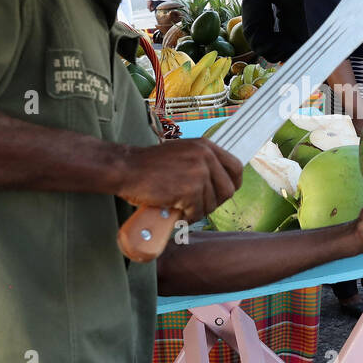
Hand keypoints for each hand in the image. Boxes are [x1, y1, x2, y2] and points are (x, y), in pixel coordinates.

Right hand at [117, 140, 242, 222]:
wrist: (127, 169)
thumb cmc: (149, 165)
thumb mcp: (182, 152)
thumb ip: (201, 161)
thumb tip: (218, 180)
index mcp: (206, 146)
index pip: (235, 167)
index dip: (232, 184)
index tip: (223, 193)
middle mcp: (206, 157)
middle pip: (228, 189)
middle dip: (214, 202)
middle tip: (197, 206)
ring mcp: (199, 173)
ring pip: (212, 204)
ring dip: (197, 211)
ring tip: (181, 207)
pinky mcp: (190, 190)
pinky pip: (197, 212)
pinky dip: (187, 216)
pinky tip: (175, 211)